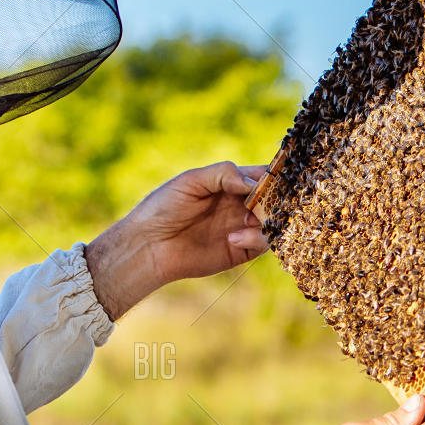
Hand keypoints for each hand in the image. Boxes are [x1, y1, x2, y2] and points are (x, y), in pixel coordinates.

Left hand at [85, 162, 268, 319]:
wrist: (148, 245)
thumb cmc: (163, 208)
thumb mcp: (190, 181)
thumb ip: (223, 174)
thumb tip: (254, 182)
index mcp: (230, 183)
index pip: (262, 175)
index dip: (274, 175)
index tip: (276, 178)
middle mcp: (240, 204)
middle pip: (274, 198)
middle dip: (276, 198)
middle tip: (268, 201)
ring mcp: (242, 227)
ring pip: (274, 221)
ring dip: (269, 219)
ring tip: (248, 219)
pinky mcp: (241, 250)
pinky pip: (263, 243)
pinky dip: (256, 238)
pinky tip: (233, 237)